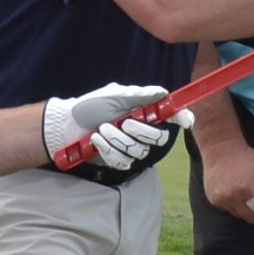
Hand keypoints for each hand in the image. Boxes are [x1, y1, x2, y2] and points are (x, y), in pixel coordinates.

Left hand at [42, 82, 193, 172]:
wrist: (67, 124)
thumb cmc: (90, 106)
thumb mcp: (114, 95)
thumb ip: (139, 95)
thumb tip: (163, 92)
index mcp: (145, 112)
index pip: (171, 117)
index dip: (182, 118)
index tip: (186, 120)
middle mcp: (142, 130)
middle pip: (160, 139)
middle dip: (142, 132)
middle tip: (124, 123)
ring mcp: (131, 148)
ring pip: (139, 152)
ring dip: (118, 140)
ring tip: (102, 129)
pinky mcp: (119, 161)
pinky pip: (123, 162)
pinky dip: (109, 150)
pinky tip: (97, 140)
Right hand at [202, 139, 253, 222]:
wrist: (220, 149)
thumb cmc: (247, 157)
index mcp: (247, 189)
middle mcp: (232, 197)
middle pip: (252, 218)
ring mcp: (220, 200)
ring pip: (240, 215)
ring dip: (247, 209)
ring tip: (248, 192)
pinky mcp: (214, 200)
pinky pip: (229, 210)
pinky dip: (236, 204)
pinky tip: (236, 191)